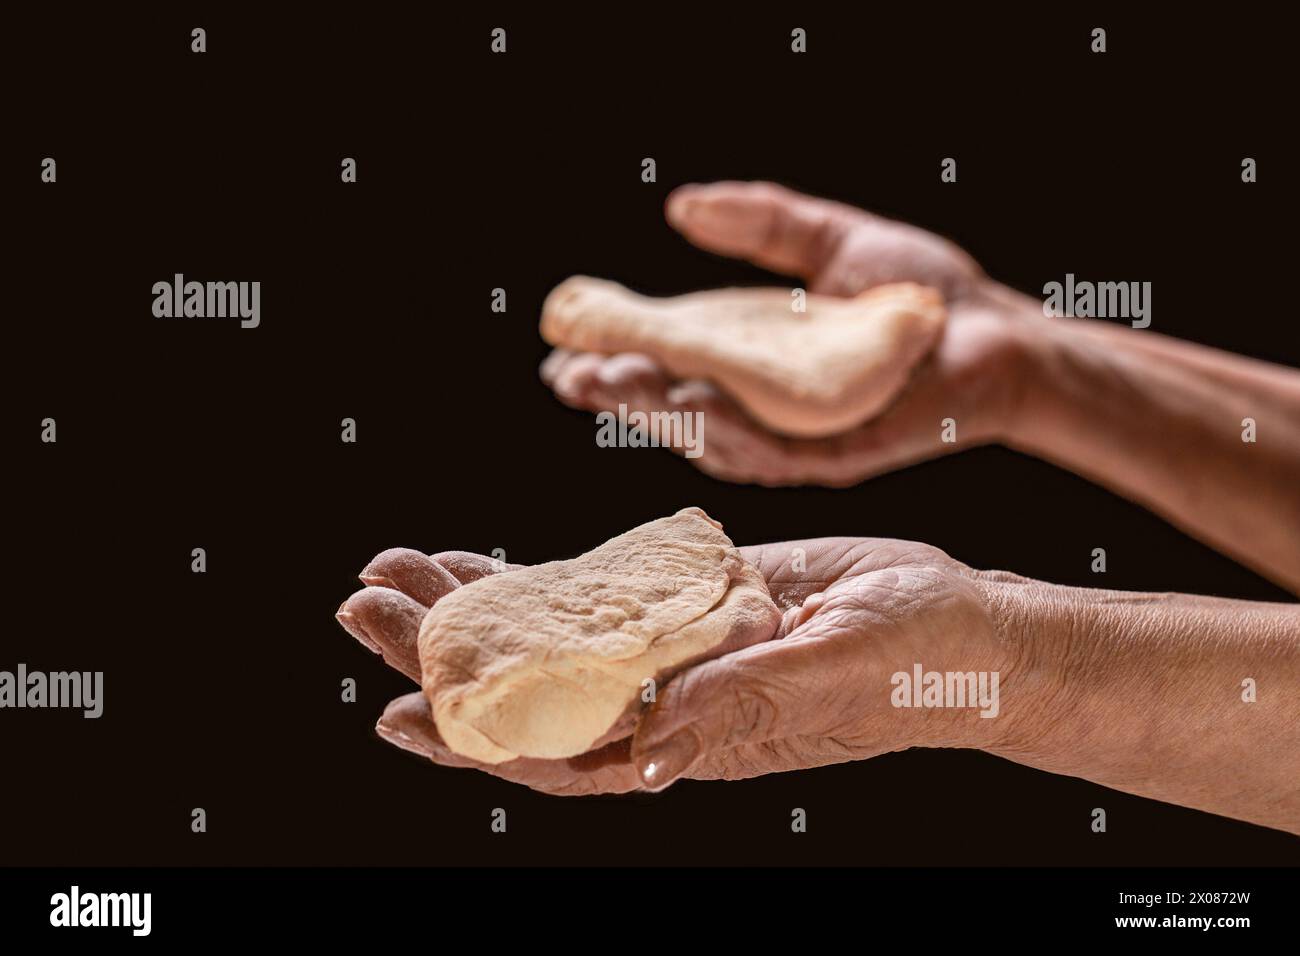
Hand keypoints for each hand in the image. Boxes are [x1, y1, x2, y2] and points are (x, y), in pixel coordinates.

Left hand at [335, 536, 1024, 794]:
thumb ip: (745, 703)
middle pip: (531, 688)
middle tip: (362, 606)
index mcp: (695, 738)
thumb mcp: (835, 673)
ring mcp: (672, 649)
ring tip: (395, 570)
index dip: (475, 736)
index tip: (393, 713)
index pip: (562, 749)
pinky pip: (597, 594)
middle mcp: (667, 700)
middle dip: (443, 654)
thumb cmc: (916, 663)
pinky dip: (537, 578)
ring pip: (550, 637)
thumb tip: (649, 744)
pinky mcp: (690, 600)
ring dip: (472, 608)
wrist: (960, 623)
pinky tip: (482, 562)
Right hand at [541, 180, 1044, 485]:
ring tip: (610, 386)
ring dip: (657, 414)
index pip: (669, 360)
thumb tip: (679, 207)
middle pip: (675, 404)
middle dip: (619, 393)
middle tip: (570, 377)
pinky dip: (726, 435)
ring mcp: (793, 434)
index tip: (566, 344)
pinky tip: (690, 411)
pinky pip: (768, 454)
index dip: (616, 355)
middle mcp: (763, 400)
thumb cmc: (921, 292)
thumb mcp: (832, 241)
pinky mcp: (831, 456)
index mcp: (753, 355)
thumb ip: (760, 223)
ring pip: (709, 435)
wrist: (997, 334)